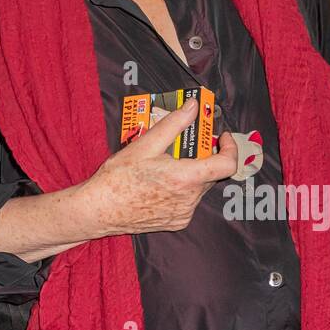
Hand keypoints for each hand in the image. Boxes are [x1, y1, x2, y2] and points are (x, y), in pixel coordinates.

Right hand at [77, 98, 238, 235]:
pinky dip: (181, 189)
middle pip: (210, 173)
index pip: (226, 165)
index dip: (230, 148)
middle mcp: (189, 199)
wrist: (99, 210)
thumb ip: (174, 124)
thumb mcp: (146, 144)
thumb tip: (193, 107)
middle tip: (184, 143)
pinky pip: (188, 201)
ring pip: (199, 187)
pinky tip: (160, 183)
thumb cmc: (118, 177)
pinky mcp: (177, 222)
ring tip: (165, 164)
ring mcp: (184, 213)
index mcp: (185, 178)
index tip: (222, 136)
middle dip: (203, 156)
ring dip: (191, 173)